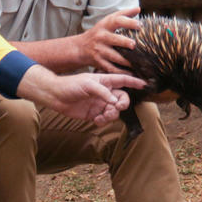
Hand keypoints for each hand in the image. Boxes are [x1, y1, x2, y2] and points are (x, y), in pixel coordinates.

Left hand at [17, 66, 146, 125]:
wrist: (56, 96)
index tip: (145, 84)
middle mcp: (105, 92)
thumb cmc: (71, 85)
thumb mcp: (88, 84)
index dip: (134, 82)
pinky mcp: (94, 114)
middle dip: (123, 104)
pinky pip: (105, 119)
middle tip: (117, 107)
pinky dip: (103, 121)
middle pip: (122, 98)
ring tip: (103, 116)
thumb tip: (115, 102)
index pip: (123, 80)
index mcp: (105, 81)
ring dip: (112, 114)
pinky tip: (96, 120)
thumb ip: (103, 92)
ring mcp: (100, 103)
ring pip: (115, 111)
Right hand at [75, 7, 140, 72]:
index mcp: (105, 25)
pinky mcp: (99, 62)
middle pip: (114, 39)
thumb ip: (123, 15)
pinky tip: (132, 73)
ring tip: (139, 63)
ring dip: (127, 61)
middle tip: (134, 45)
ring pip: (114, 57)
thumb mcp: (108, 21)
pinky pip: (112, 68)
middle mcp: (102, 37)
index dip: (128, 22)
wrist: (81, 47)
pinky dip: (122, 72)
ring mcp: (100, 51)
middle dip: (124, 42)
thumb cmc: (100, 32)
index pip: (116, 21)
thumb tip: (138, 9)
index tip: (139, 25)